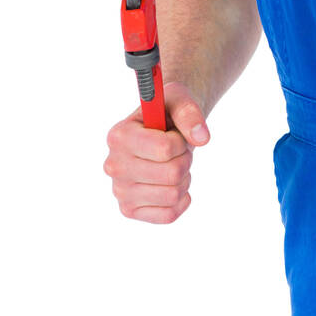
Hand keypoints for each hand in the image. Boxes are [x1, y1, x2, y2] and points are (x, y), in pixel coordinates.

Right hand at [103, 82, 208, 223]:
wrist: (161, 131)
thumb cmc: (167, 113)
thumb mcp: (179, 100)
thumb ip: (190, 113)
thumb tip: (202, 138)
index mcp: (119, 136)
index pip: (164, 149)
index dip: (180, 142)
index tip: (175, 135)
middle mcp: (113, 165)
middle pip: (171, 174)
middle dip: (185, 159)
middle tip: (177, 151)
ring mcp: (119, 191)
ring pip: (173, 195)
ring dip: (184, 178)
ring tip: (174, 164)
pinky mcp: (129, 210)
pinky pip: (168, 214)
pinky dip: (181, 199)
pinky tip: (174, 184)